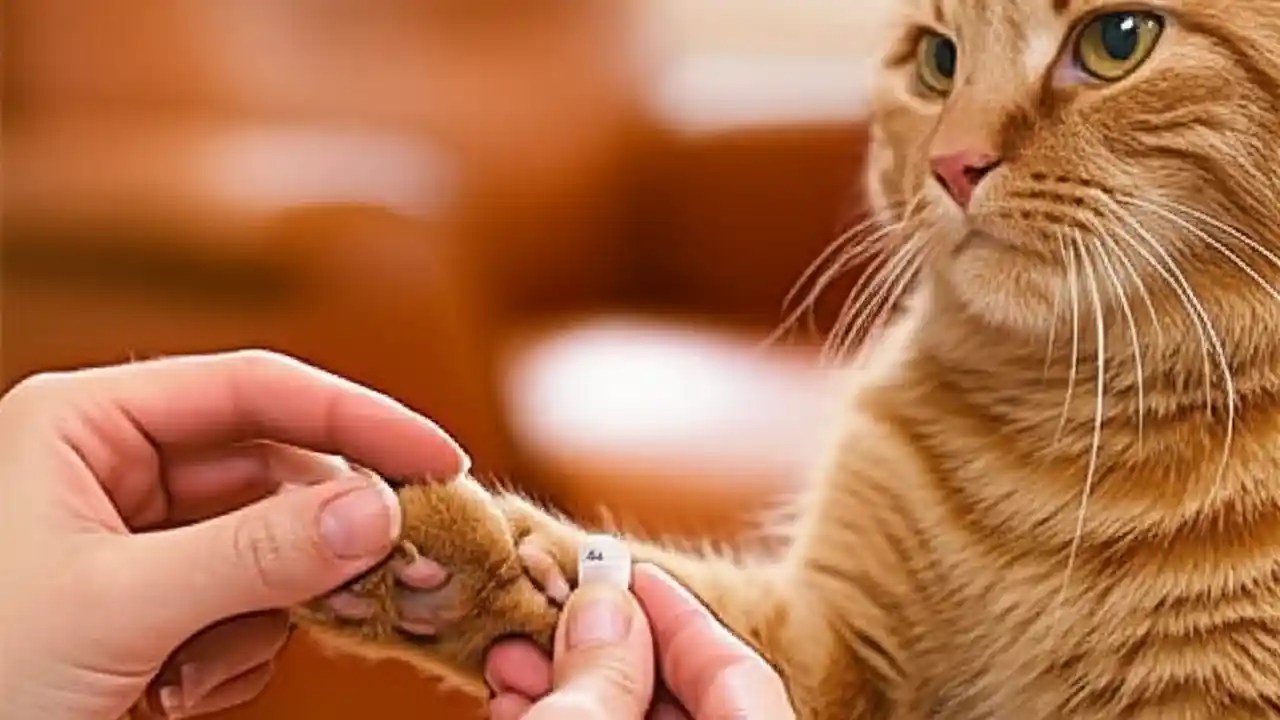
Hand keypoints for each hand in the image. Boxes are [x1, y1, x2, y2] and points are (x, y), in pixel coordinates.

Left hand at [0, 350, 467, 718]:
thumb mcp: (118, 607)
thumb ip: (256, 552)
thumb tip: (381, 511)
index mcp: (84, 425)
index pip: (252, 389)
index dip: (355, 416)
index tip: (440, 458)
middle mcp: (114, 468)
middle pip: (271, 471)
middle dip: (319, 533)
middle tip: (392, 571)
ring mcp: (136, 539)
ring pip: (269, 545)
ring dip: (269, 609)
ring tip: (204, 667)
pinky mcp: (154, 603)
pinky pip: (247, 602)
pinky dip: (241, 649)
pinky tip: (177, 691)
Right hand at [485, 564, 794, 718]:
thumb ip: (603, 672)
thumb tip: (606, 604)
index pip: (740, 675)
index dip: (680, 614)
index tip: (625, 568)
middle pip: (684, 702)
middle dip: (607, 652)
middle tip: (550, 610)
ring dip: (573, 690)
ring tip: (512, 656)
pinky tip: (516, 705)